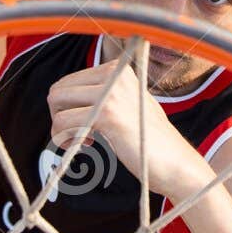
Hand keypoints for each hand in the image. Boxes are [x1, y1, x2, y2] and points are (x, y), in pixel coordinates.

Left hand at [47, 59, 211, 202]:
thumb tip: (60, 97)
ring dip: (61, 130)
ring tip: (82, 142)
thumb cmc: (149, 139)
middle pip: (57, 91)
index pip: (68, 82)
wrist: (175, 162)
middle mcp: (113, 73)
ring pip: (56, 104)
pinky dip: (66, 139)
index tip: (86, 125)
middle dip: (60, 117)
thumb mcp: (127, 103)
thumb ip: (101, 94)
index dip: (69, 107)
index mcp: (117, 69)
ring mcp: (110, 92)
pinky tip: (88, 145)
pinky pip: (63, 122)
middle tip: (79, 136)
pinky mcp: (107, 114)